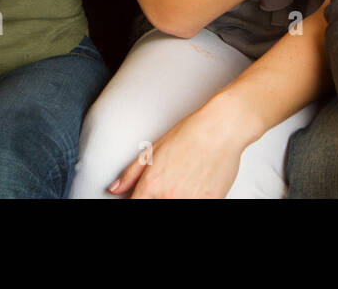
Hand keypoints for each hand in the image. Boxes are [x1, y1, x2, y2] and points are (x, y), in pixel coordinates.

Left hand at [110, 98, 254, 198]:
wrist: (221, 129)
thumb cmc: (191, 134)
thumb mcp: (153, 150)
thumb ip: (131, 173)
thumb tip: (116, 188)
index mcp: (151, 185)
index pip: (135, 205)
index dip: (136, 201)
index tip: (144, 197)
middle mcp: (169, 196)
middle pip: (155, 208)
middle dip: (160, 197)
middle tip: (169, 185)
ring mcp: (190, 201)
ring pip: (176, 208)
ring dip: (178, 197)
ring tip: (184, 183)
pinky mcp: (209, 202)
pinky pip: (196, 206)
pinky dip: (194, 197)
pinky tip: (196, 187)